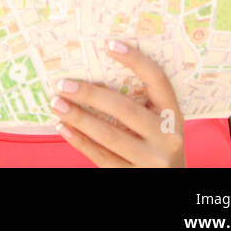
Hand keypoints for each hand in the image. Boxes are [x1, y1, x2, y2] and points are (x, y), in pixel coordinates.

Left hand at [50, 39, 186, 166]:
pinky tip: (63, 127)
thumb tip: (92, 75)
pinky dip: (79, 141)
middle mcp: (167, 137)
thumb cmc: (157, 145)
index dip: (136, 61)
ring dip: (78, 117)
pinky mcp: (135, 177)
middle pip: (124, 109)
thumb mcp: (159, 123)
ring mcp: (152, 160)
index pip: (158, 81)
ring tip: (56, 102)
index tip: (110, 44)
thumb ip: (139, 104)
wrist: (171, 185)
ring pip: (108, 135)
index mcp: (174, 115)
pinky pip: (102, 157)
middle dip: (90, 94)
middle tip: (63, 84)